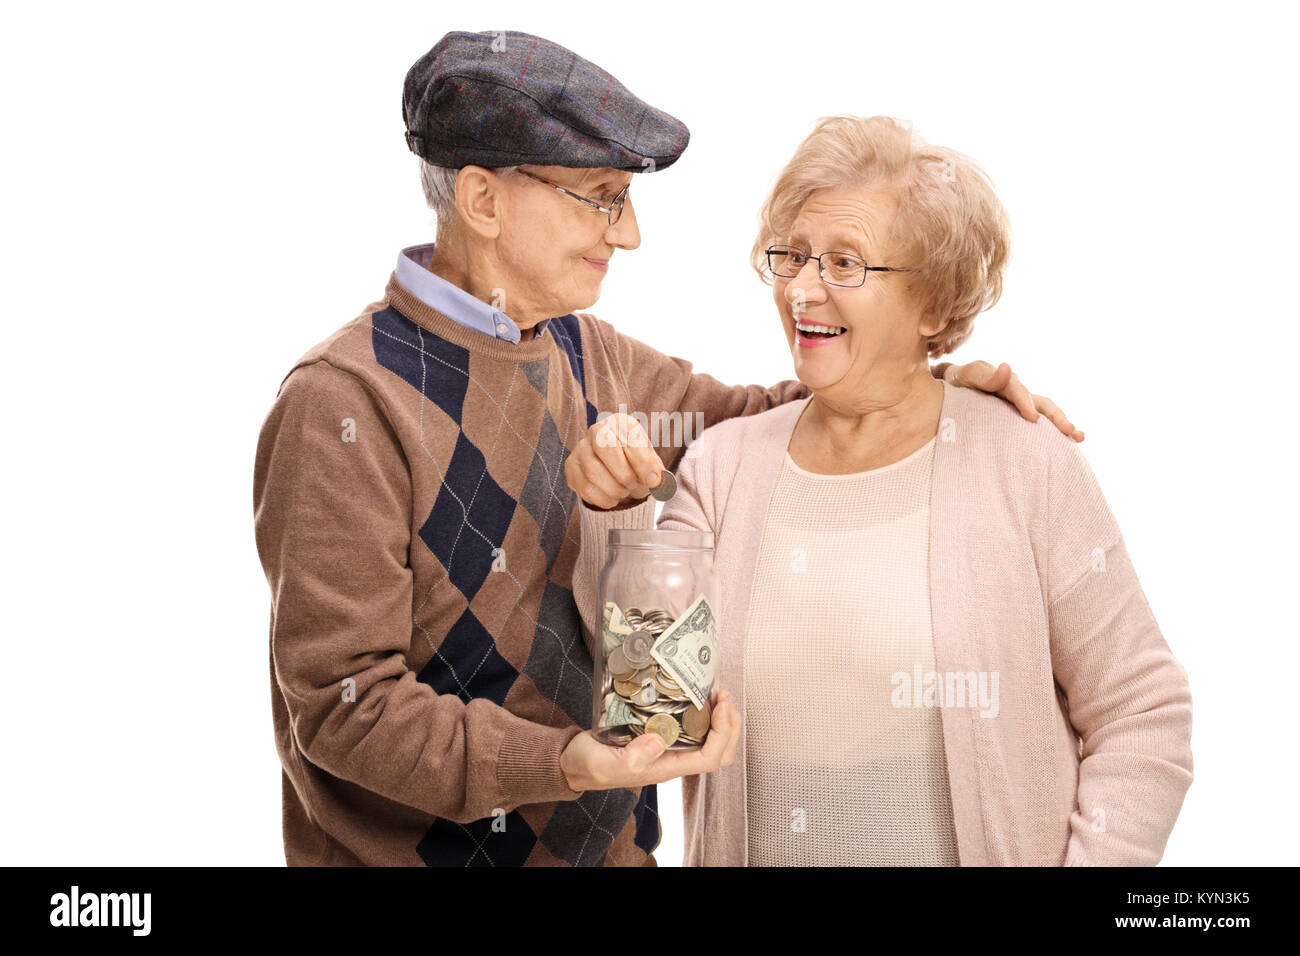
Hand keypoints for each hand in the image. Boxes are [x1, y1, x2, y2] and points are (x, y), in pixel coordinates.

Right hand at [559, 689, 741, 791]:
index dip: (724, 733)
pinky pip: (692, 728)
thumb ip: (631, 758)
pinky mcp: (660, 737)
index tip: (721, 705)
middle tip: (723, 694)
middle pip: (719, 751)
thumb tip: (659, 741)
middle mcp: (673, 760)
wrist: (572, 763)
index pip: (710, 758)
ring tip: (714, 691)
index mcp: (665, 768)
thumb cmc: (587, 765)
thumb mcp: (604, 763)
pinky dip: (702, 712)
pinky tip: (694, 694)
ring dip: (720, 717)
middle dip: (729, 724)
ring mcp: (668, 749)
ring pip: (710, 740)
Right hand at [565, 412, 666, 508]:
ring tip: (624, 491)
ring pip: (593, 472)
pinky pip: (586, 488)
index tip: (654, 481)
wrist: (616, 473)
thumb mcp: (650, 463)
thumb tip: (657, 481)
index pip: (630, 436)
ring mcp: (580, 449)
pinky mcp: (571, 468)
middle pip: (605, 447)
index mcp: (621, 423)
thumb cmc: (635, 464)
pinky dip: (604, 499)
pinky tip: (612, 496)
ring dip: (615, 489)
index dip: (643, 462)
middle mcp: (597, 430)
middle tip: (634, 485)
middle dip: (624, 474)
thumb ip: (655, 471)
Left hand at [942, 360, 1083, 441]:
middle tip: (1069, 430)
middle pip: (1041, 403)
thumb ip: (983, 375)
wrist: (951, 387)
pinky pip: (1038, 424)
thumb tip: (1007, 367)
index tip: (1032, 418)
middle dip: (1055, 417)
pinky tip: (1067, 444)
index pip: (1017, 390)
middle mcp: (1017, 393)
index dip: (1026, 403)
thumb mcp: (965, 375)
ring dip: (1061, 424)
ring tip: (1077, 436)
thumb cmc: (957, 383)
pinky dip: (1051, 433)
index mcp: (1004, 381)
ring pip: (1044, 413)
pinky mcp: (1018, 417)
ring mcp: (1020, 405)